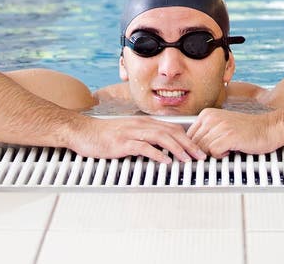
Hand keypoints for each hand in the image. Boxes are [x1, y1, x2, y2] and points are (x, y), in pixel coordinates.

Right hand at [70, 115, 206, 163]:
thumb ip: (143, 138)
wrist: (83, 131)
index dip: (188, 138)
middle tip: (200, 156)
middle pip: (171, 131)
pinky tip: (165, 161)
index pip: (172, 128)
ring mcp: (132, 132)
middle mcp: (141, 125)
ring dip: (177, 148)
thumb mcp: (127, 133)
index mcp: (144, 123)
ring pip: (161, 137)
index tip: (198, 149)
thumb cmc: (104, 134)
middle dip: (188, 144)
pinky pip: (143, 147)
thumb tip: (161, 148)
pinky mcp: (122, 142)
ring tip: (188, 159)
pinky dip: (157, 154)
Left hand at [187, 109, 276, 156]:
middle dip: (201, 153)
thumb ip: (207, 133)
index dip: (193, 147)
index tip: (200, 153)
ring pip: (203, 149)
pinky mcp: (229, 136)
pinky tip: (230, 151)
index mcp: (208, 114)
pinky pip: (214, 152)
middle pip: (194, 143)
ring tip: (225, 150)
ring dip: (213, 154)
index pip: (189, 135)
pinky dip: (220, 156)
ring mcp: (220, 126)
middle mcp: (212, 118)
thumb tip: (192, 148)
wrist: (269, 128)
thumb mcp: (223, 125)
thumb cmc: (248, 129)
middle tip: (214, 155)